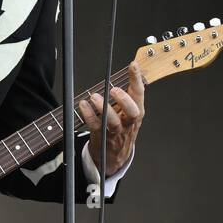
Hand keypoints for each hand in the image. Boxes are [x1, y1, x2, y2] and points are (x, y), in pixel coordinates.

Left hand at [78, 60, 144, 176]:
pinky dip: (89, 115)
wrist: (114, 157)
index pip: (139, 94)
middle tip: (114, 90)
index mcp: (137, 113)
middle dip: (124, 100)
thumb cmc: (121, 129)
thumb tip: (128, 71)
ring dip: (104, 108)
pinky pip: (96, 126)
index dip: (137, 79)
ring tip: (94, 97)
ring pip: (114, 122)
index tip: (133, 65)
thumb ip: (128, 95)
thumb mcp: (129, 113)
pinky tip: (83, 105)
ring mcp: (116, 132)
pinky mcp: (103, 138)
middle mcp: (129, 123)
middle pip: (133, 112)